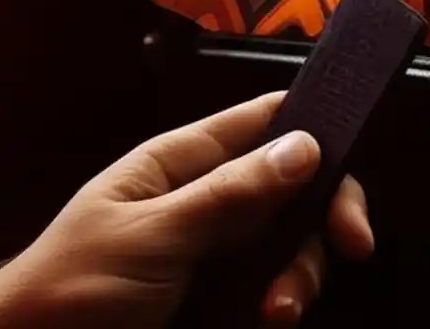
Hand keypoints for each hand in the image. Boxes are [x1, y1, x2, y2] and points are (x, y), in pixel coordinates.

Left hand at [0, 92, 373, 328]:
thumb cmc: (73, 288)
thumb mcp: (152, 237)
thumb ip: (229, 195)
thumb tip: (305, 145)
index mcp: (181, 164)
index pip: (263, 122)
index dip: (318, 126)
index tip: (356, 161)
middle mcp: (207, 199)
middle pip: (293, 188)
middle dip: (321, 218)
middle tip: (350, 248)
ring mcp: (213, 252)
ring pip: (288, 245)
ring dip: (301, 273)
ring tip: (279, 313)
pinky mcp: (217, 299)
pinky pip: (270, 290)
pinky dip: (280, 304)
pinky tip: (270, 322)